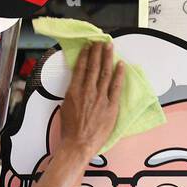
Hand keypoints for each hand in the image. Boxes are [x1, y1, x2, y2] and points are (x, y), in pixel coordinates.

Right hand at [54, 41, 124, 161]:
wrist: (78, 144)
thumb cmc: (70, 130)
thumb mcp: (66, 107)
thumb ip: (73, 94)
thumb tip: (78, 86)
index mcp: (74, 91)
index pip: (81, 68)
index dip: (85, 55)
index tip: (88, 47)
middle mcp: (87, 91)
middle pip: (94, 67)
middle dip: (97, 52)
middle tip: (100, 41)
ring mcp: (100, 98)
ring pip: (105, 73)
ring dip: (107, 58)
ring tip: (109, 47)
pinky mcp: (111, 106)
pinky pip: (116, 86)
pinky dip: (119, 74)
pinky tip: (121, 64)